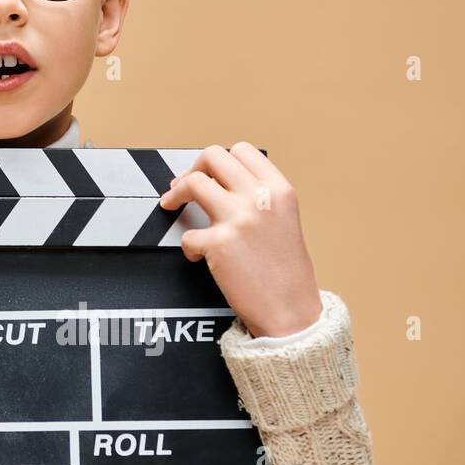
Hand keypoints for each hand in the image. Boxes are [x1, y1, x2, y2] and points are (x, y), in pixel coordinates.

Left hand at [157, 143, 322, 338]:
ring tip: (171, 206)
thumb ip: (259, 197)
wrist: (293, 313)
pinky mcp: (219, 244)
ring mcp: (239, 219)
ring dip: (175, 194)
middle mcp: (260, 198)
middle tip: (183, 186)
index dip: (218, 161)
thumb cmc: (286, 272)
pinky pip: (187, 234)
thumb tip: (220, 182)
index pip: (241, 151)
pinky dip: (188, 246)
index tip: (207, 173)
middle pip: (213, 156)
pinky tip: (200, 256)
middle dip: (192, 168)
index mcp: (279, 190)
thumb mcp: (284, 220)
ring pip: (192, 182)